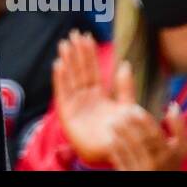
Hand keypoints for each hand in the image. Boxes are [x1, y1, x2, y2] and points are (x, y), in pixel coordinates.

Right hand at [52, 31, 134, 163]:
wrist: (117, 152)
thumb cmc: (123, 134)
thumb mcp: (127, 106)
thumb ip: (126, 86)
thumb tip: (125, 64)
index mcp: (98, 96)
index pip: (91, 70)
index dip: (88, 54)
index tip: (86, 36)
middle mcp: (84, 98)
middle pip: (79, 71)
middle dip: (76, 53)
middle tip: (73, 34)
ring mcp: (75, 105)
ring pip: (70, 78)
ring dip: (67, 61)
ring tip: (64, 44)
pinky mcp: (67, 115)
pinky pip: (62, 93)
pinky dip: (60, 78)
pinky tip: (59, 64)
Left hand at [105, 102, 186, 170]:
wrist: (162, 183)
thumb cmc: (171, 160)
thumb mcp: (181, 147)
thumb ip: (179, 127)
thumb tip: (173, 105)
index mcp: (174, 153)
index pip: (157, 134)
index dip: (145, 119)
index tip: (134, 107)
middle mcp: (160, 163)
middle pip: (142, 140)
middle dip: (129, 125)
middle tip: (119, 112)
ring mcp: (146, 171)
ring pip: (130, 150)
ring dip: (120, 134)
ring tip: (112, 122)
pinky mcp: (132, 176)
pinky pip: (121, 162)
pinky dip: (115, 149)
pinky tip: (111, 138)